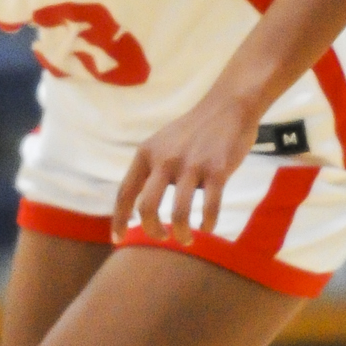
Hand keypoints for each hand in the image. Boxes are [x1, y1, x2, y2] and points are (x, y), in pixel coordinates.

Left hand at [113, 93, 259, 246]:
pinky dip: (207, 224)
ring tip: (186, 239)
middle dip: (152, 231)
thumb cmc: (194, 131)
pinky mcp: (218, 170)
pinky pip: (210, 207)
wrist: (228, 106)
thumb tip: (141, 205)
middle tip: (161, 237)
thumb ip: (150, 169)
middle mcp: (165, 160)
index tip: (117, 239)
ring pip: (179, 213)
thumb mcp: (162, 143)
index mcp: (147, 153)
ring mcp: (192, 165)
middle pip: (147, 208)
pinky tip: (207, 227)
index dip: (118, 219)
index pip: (125, 192)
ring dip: (182, 234)